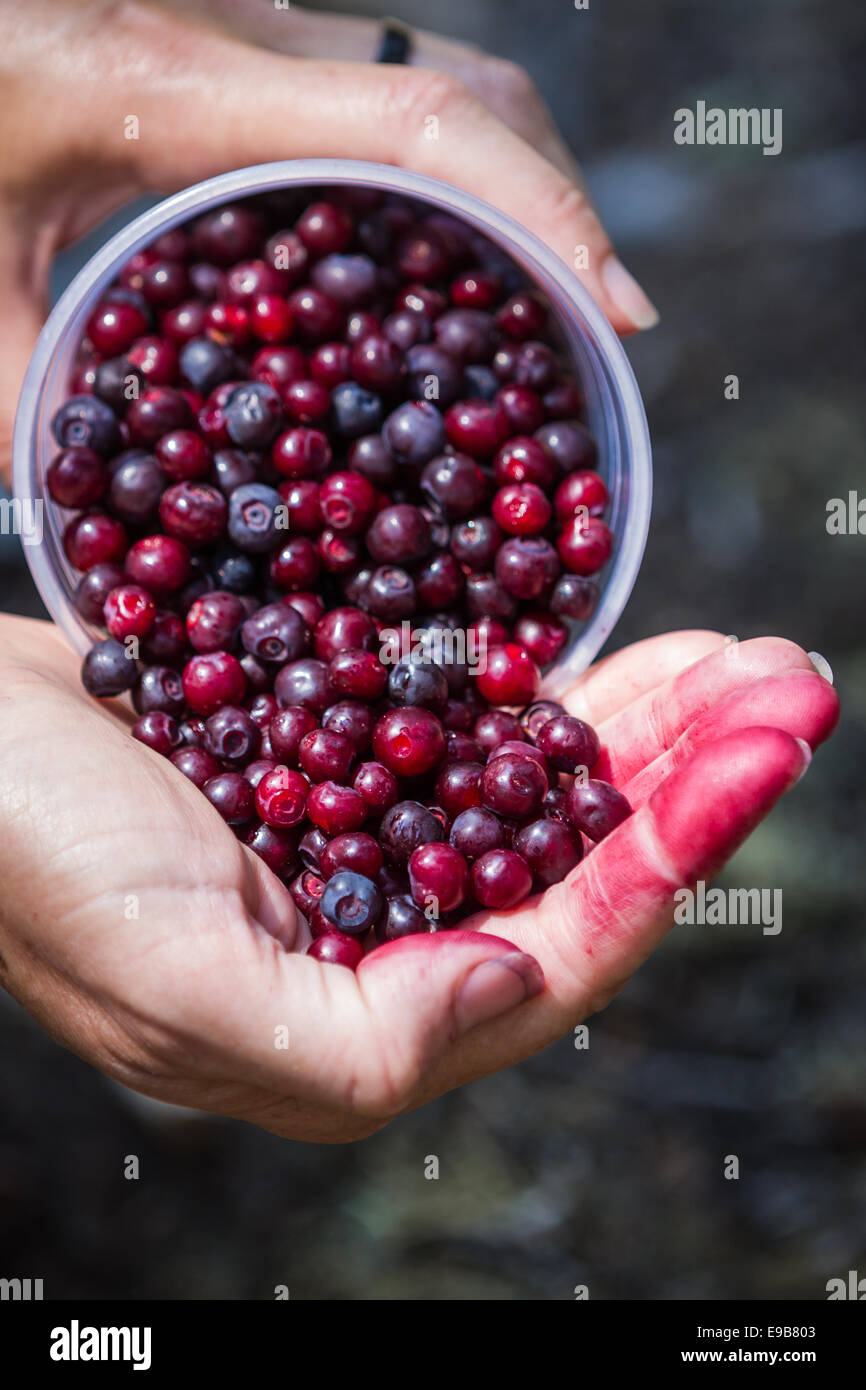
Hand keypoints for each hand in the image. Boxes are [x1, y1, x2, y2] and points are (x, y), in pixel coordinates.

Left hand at [0, 0, 657, 479]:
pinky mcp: (248, 44)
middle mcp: (236, 33)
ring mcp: (252, 26)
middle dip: (555, 200)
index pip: (414, 122)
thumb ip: (33, 412)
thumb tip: (90, 528)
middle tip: (598, 316)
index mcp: (172, 90)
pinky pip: (388, 88)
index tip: (616, 305)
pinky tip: (455, 254)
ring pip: (441, 78)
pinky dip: (455, 170)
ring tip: (552, 293)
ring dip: (518, 179)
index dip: (541, 208)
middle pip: (462, 88)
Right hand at [0, 618, 837, 1141]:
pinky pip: (481, 724)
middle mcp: (385, 927)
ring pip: (547, 789)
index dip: (666, 857)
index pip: (558, 949)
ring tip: (746, 656)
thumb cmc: (30, 859)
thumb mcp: (177, 993)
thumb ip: (357, 1039)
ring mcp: (372, 834)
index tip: (752, 753)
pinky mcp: (347, 750)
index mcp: (359, 1009)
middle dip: (693, 775)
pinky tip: (632, 645)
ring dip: (653, 723)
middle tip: (790, 683)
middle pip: (579, 862)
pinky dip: (560, 686)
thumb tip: (511, 975)